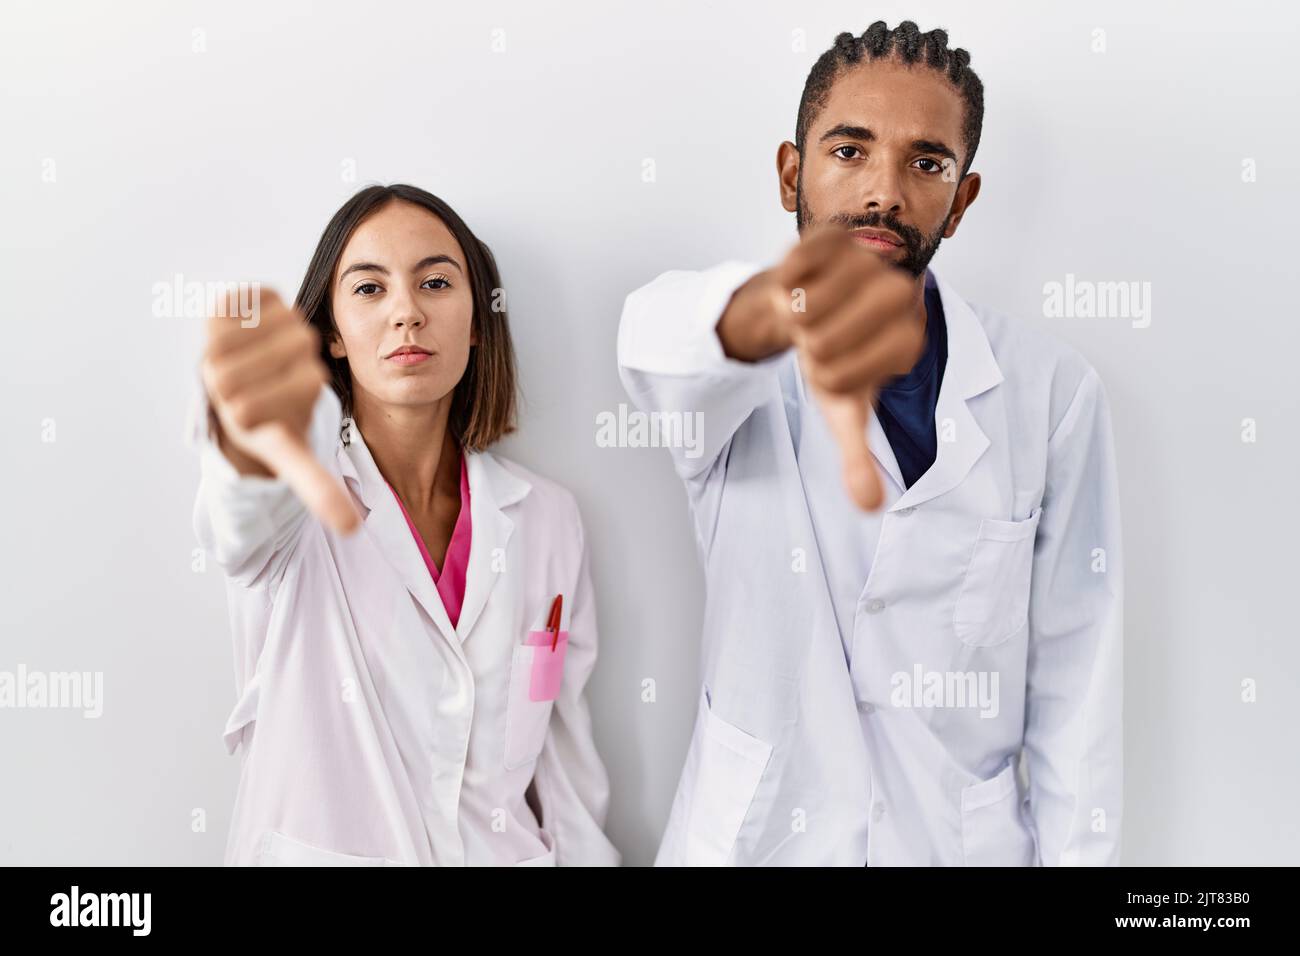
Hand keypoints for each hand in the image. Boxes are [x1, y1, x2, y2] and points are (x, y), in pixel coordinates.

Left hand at [201, 287, 360, 533]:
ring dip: (285, 336)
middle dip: (298, 362)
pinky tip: (259, 330)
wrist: (224, 390)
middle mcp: (219, 375)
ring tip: (268, 355)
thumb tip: (351, 527)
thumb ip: (315, 486)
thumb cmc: (266, 418)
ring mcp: (213, 339)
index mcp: (240, 411)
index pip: (311, 381)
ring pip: (288, 319)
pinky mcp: (215, 307)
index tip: (279, 407)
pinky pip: (268, 295)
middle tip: (276, 377)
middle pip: (301, 345)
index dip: (307, 389)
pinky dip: (270, 308)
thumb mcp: (290, 455)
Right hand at [772, 228, 923, 509]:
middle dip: (807, 351)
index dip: (827, 379)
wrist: (812, 306)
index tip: (837, 368)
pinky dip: (785, 282)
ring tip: (812, 313)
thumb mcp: (844, 411)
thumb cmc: (833, 357)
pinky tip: (800, 285)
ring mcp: (868, 261)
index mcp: (909, 341)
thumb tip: (870, 506)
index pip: (848, 375)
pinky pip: (794, 265)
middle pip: (824, 341)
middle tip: (821, 341)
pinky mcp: (834, 235)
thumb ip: (859, 457)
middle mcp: (899, 295)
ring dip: (795, 317)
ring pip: (807, 304)